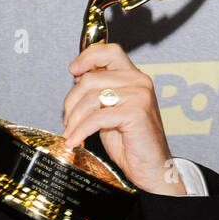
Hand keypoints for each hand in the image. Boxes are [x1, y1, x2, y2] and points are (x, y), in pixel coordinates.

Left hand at [62, 42, 185, 196]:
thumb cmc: (131, 143)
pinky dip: (80, 130)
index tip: (72, 70)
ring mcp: (139, 95)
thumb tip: (77, 78)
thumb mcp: (109, 112)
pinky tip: (75, 140)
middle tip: (67, 120)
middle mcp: (139, 82)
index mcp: (134, 77)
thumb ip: (98, 94)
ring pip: (91, 98)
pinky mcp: (135, 113)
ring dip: (74, 119)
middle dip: (71, 102)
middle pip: (91, 79)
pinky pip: (96, 117)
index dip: (88, 57)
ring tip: (71, 132)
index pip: (110, 52)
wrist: (151, 167)